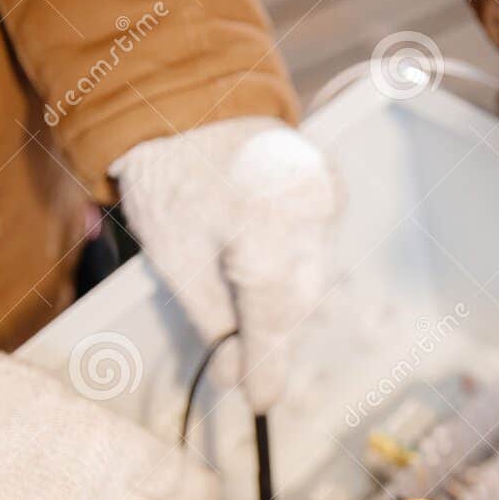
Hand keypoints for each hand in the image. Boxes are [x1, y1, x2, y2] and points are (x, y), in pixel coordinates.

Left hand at [111, 117, 340, 411]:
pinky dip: (295, 259)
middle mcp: (309, 224)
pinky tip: (263, 252)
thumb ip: (214, 325)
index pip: (273, 327)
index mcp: (267, 243)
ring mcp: (326, 201)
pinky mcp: (329, 186)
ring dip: (283, 296)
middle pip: (297, 304)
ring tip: (244, 295)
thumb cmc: (169, 175)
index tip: (259, 404)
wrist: (186, 95)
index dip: (265, 371)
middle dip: (271, 332)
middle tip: (242, 360)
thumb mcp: (177, 261)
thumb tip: (235, 377)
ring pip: (312, 276)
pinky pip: (318, 243)